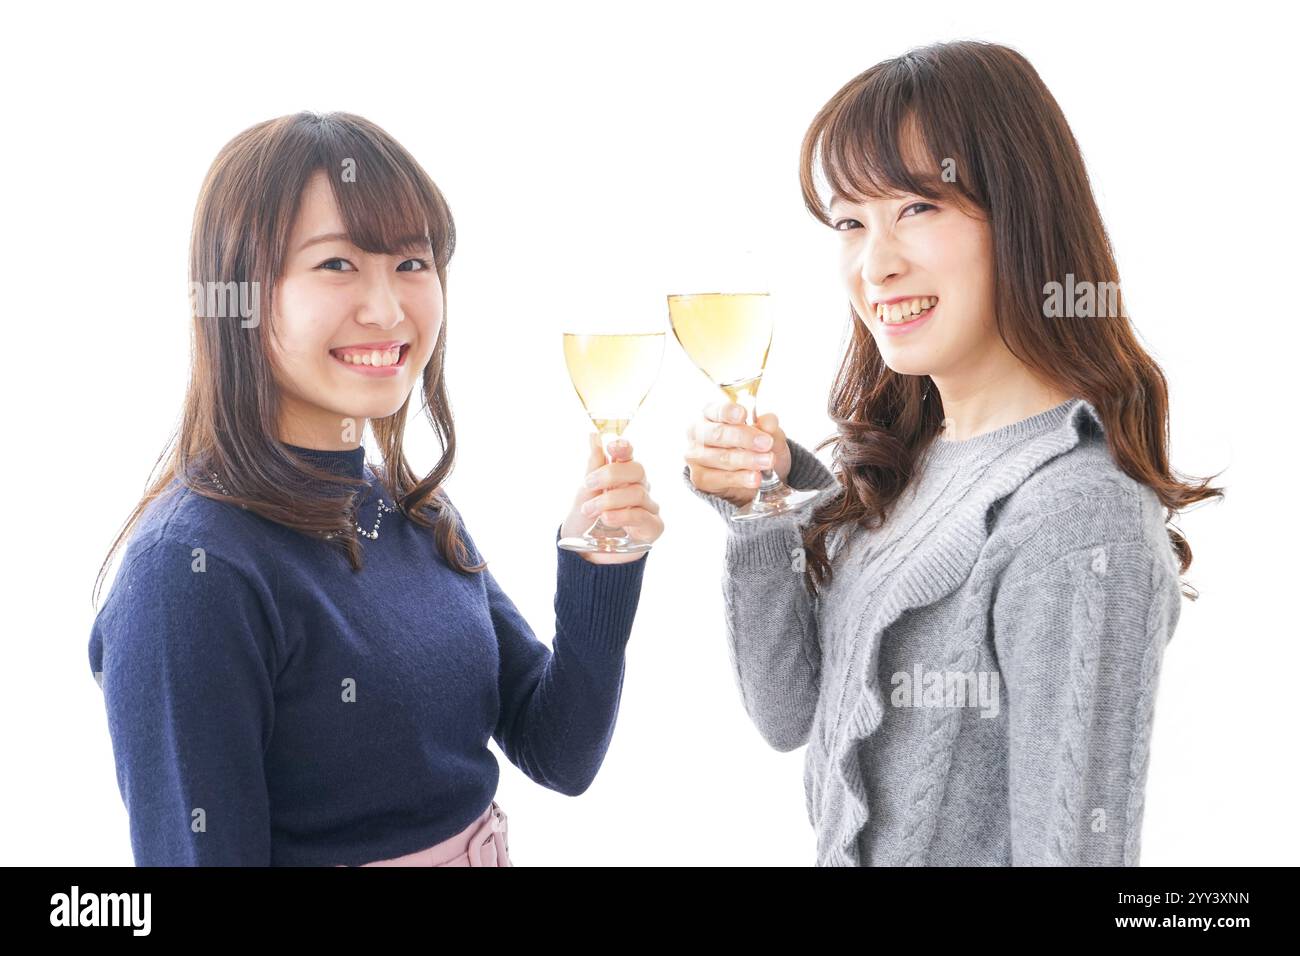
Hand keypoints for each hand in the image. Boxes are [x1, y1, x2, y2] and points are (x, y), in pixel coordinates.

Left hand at [561, 433, 662, 563]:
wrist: (587, 558)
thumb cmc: (586, 524)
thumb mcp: (584, 494)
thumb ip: (593, 467)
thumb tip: (594, 436)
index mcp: (622, 476)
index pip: (628, 455)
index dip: (624, 448)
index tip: (612, 446)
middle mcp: (638, 488)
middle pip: (637, 470)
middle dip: (611, 473)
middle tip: (588, 484)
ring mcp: (648, 508)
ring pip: (638, 493)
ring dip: (609, 500)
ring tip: (589, 511)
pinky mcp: (653, 528)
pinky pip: (642, 516)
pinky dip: (622, 515)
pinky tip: (607, 519)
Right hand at [684, 401, 790, 507]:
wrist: (752, 475)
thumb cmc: (753, 446)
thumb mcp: (766, 433)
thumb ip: (768, 426)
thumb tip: (769, 422)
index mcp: (711, 413)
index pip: (717, 410)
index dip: (729, 412)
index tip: (743, 414)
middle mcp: (699, 432)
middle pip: (718, 433)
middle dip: (744, 438)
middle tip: (766, 443)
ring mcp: (696, 456)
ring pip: (721, 457)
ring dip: (747, 460)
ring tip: (767, 461)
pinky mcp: (699, 478)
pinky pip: (720, 478)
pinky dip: (740, 478)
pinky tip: (755, 477)